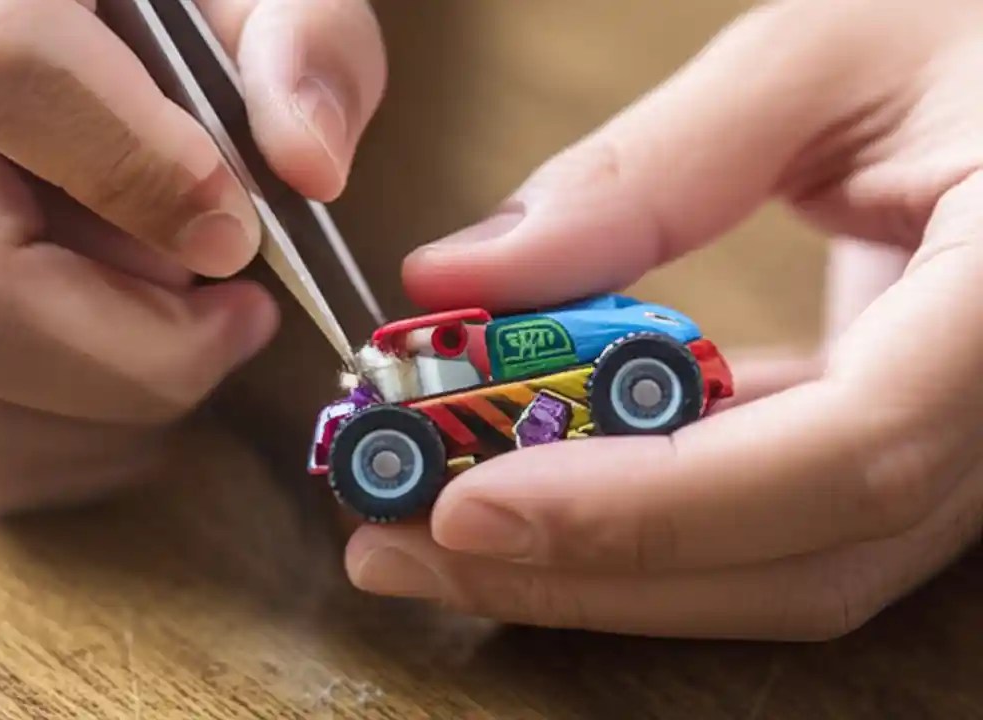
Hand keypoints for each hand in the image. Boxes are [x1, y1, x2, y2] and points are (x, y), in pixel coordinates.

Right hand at [0, 0, 384, 513]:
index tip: (238, 234)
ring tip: (187, 332)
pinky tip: (132, 373)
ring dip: (111, 407)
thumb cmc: (161, 13)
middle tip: (237, 317)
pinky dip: (72, 443)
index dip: (133, 173)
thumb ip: (298, 42)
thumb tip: (308, 164)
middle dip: (136, 351)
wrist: (46, 30)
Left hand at [347, 0, 982, 639]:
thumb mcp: (822, 62)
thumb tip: (458, 277)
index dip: (649, 503)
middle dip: (581, 569)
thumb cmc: (976, 36)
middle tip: (400, 540)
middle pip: (792, 558)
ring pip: (779, 569)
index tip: (471, 505)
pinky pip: (775, 522)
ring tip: (431, 530)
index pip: (846, 454)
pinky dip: (642, 517)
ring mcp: (968, 447)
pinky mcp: (907, 446)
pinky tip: (532, 489)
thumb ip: (643, 174)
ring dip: (593, 566)